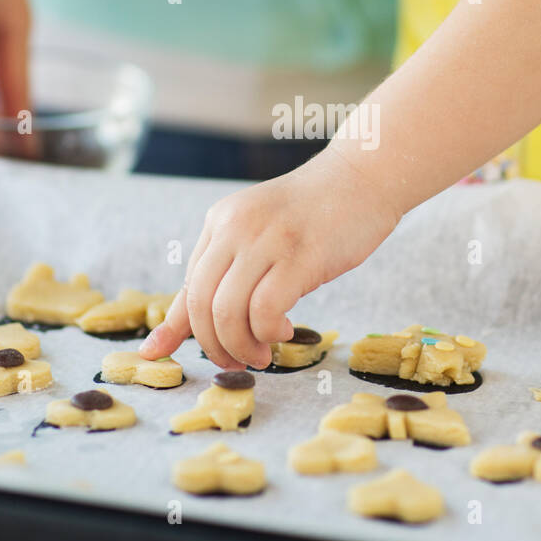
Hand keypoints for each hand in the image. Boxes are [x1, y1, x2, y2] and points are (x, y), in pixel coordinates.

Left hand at [139, 148, 401, 368]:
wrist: (364, 177)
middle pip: (201, 302)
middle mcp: (235, 227)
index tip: (177, 354)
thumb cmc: (317, 215)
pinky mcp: (301, 255)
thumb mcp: (262, 235)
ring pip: (228, 311)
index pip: (190, 285)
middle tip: (235, 363)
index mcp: (221, 220)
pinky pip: (264, 309)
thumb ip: (229, 273)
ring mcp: (267, 239)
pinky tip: (282, 331)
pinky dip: (267, 332)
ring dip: (241, 346)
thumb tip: (185, 322)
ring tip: (261, 354)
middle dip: (213, 345)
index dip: (183, 327)